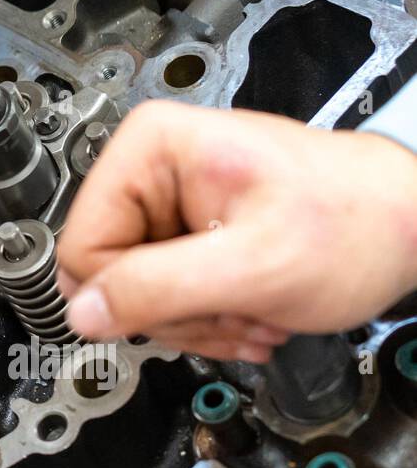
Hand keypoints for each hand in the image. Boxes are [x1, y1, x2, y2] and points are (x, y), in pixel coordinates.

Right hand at [58, 101, 416, 359]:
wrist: (407, 223)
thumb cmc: (356, 223)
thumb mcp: (255, 265)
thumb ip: (160, 288)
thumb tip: (83, 312)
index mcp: (151, 148)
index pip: (82, 245)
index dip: (130, 294)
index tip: (189, 304)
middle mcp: (150, 165)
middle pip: (108, 273)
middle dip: (174, 311)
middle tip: (233, 309)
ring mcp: (167, 198)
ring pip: (135, 292)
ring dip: (196, 319)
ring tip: (251, 310)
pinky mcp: (184, 228)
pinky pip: (164, 292)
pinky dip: (207, 315)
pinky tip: (248, 307)